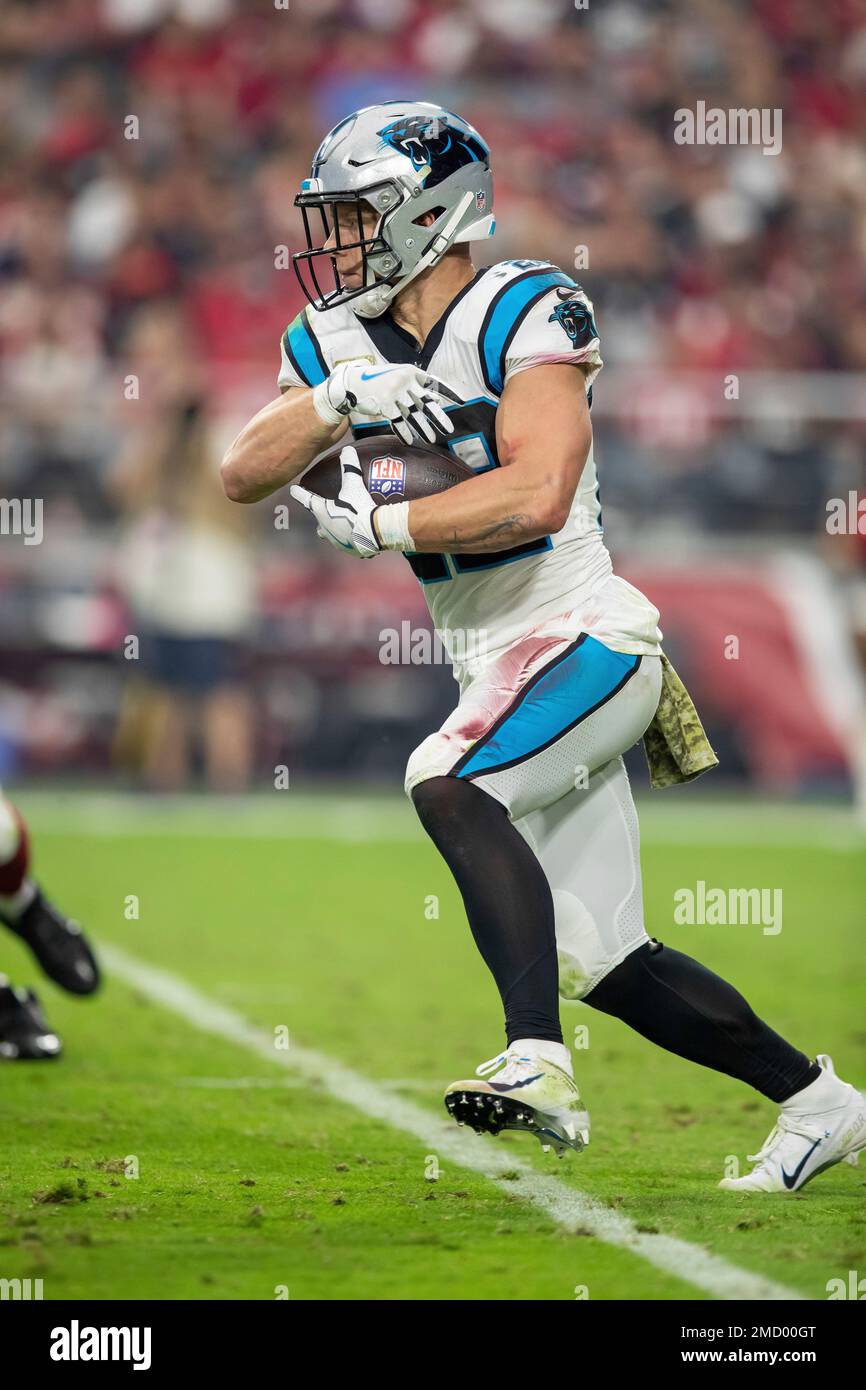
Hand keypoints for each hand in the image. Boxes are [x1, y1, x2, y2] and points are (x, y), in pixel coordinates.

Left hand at [290, 444, 381, 557]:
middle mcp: (326, 529)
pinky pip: (351, 544)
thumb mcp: (354, 485)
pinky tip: (361, 537)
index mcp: (322, 512)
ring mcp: (338, 542)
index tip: (293, 490)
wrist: (374, 532)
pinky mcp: (352, 551)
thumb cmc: (359, 508)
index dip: (299, 493)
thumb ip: (349, 467)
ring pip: (333, 537)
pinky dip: (354, 540)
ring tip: (345, 526)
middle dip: (321, 520)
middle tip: (325, 514)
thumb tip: (347, 449)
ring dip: (336, 531)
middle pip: (319, 525)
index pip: (306, 499)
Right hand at [312, 362, 454, 444]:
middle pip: (426, 402)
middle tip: (449, 430)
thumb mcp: (398, 376)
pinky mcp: (384, 404)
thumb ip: (416, 387)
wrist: (351, 383)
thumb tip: (437, 400)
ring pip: (413, 415)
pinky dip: (403, 432)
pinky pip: (397, 422)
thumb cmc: (378, 381)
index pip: (434, 383)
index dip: (449, 393)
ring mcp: (394, 393)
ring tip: (432, 440)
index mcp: (411, 372)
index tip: (462, 402)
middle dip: (438, 418)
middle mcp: (404, 381)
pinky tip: (410, 441)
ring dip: (423, 429)